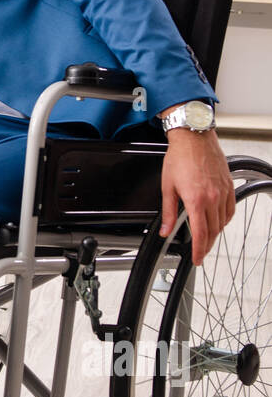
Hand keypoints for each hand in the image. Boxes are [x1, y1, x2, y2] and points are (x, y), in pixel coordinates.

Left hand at [159, 128, 234, 264]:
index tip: (197, 259)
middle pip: (213, 231)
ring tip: (207, 238)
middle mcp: (212, 198)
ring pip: (223, 222)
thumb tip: (165, 230)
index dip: (200, 250)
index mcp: (196, 200)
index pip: (201, 234)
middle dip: (207, 245)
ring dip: (215, 233)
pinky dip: (224, 219)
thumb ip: (168, 212)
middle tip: (201, 251)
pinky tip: (217, 220)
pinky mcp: (229, 185)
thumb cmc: (179, 158)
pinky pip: (230, 209)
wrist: (194, 138)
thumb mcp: (168, 187)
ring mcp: (223, 191)